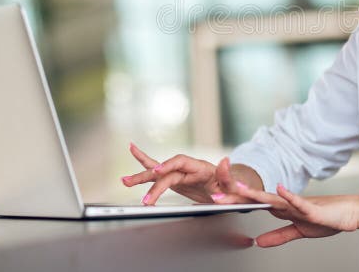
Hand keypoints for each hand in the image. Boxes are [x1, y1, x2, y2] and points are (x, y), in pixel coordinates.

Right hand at [121, 142, 260, 204]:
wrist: (230, 189)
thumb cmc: (233, 188)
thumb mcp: (234, 185)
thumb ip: (228, 175)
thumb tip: (226, 161)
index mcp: (201, 167)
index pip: (181, 163)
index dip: (169, 166)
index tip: (158, 172)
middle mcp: (188, 167)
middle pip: (166, 172)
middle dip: (152, 182)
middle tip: (143, 198)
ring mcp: (180, 172)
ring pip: (157, 173)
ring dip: (141, 176)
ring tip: (124, 181)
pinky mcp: (175, 179)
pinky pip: (157, 172)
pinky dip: (144, 167)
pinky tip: (130, 161)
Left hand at [217, 181, 358, 246]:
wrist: (352, 213)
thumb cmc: (328, 218)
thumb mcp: (298, 231)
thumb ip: (278, 236)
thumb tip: (258, 242)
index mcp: (284, 209)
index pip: (255, 205)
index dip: (237, 203)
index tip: (217, 201)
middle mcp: (288, 203)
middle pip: (259, 200)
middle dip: (237, 198)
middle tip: (217, 196)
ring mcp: (300, 204)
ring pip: (275, 199)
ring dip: (257, 194)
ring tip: (240, 189)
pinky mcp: (313, 208)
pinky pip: (299, 202)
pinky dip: (289, 195)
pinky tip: (279, 189)